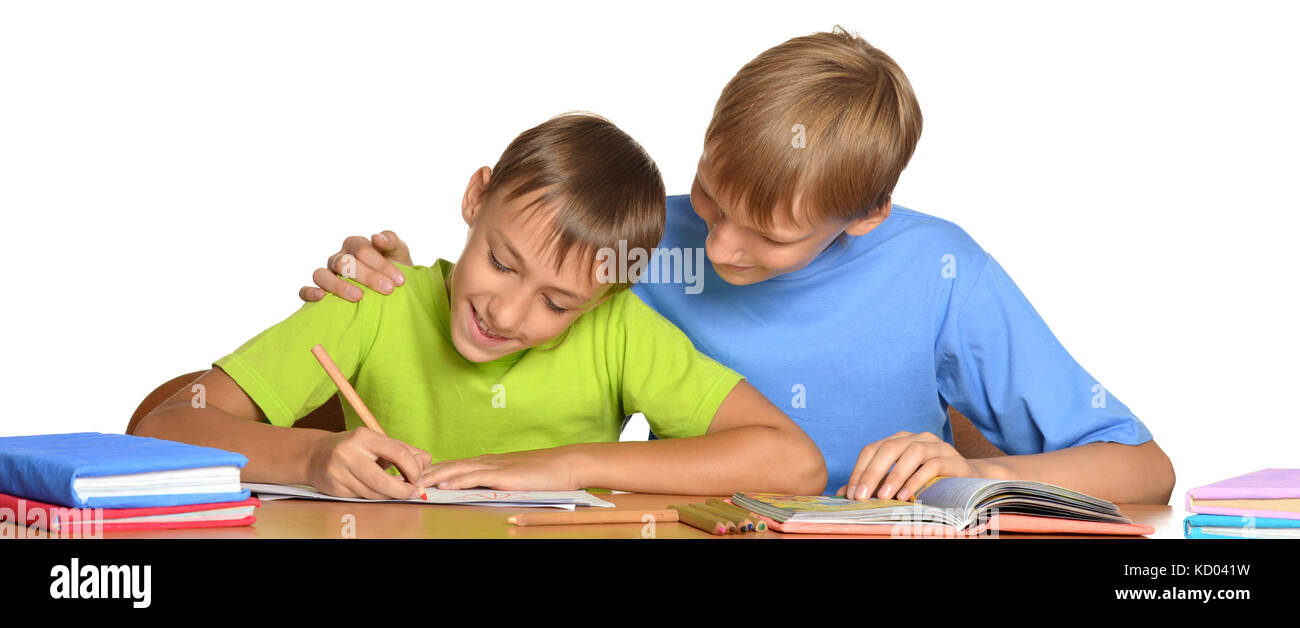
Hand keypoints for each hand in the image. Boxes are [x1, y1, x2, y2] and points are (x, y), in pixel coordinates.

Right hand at [299, 230, 414, 302]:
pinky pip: (304, 291)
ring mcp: (326, 275)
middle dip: (368, 276)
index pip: (362, 249)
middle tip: (388, 289)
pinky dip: (310, 293)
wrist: (390, 294)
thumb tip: (376, 237)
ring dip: (339, 285)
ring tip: (359, 297)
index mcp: (355, 246)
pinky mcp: (317, 292)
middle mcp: (338, 258)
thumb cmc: (393, 272)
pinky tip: (321, 297)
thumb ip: (392, 242)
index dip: (380, 264)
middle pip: (344, 263)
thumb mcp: (399, 255)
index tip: (399, 281)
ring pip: (322, 275)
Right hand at [306, 426, 431, 498]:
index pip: (397, 453)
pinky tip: (377, 491)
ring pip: (372, 492)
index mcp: (364, 436)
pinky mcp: (334, 487)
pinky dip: (374, 497)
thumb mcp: (378, 442)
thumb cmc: (355, 448)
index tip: (418, 477)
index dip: (413, 469)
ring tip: (396, 491)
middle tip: (413, 493)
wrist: (316, 455)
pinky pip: (361, 497)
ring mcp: (338, 472)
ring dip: (389, 495)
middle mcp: (348, 453)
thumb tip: (427, 461)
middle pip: (382, 480)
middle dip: (402, 490)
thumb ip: (404, 450)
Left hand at [418, 449, 580, 491]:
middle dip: (426, 474)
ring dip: (435, 478)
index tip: (412, 477)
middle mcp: (487, 462)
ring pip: (458, 471)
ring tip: (416, 485)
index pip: (452, 465)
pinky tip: (445, 486)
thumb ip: (493, 481)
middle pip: (449, 466)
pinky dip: (459, 481)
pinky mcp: (505, 476)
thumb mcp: (513, 477)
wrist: (566, 464)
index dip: (432, 471)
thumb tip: (474, 490)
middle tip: (404, 480)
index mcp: (487, 462)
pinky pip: (477, 478)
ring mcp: (495, 468)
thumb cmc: (543, 473)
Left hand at [836, 431, 1011, 501]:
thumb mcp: (899, 482)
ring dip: (894, 476)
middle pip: (888, 449)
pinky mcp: (952, 457)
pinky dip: (916, 480)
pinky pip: (932, 465)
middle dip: (872, 474)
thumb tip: (844, 494)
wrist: (969, 482)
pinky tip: (905, 496)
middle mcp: (916, 438)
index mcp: (899, 441)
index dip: (859, 471)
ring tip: (884, 497)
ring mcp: (935, 445)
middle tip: (862, 497)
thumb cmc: (929, 483)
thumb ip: (875, 485)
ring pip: (910, 453)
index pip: (872, 449)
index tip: (851, 494)